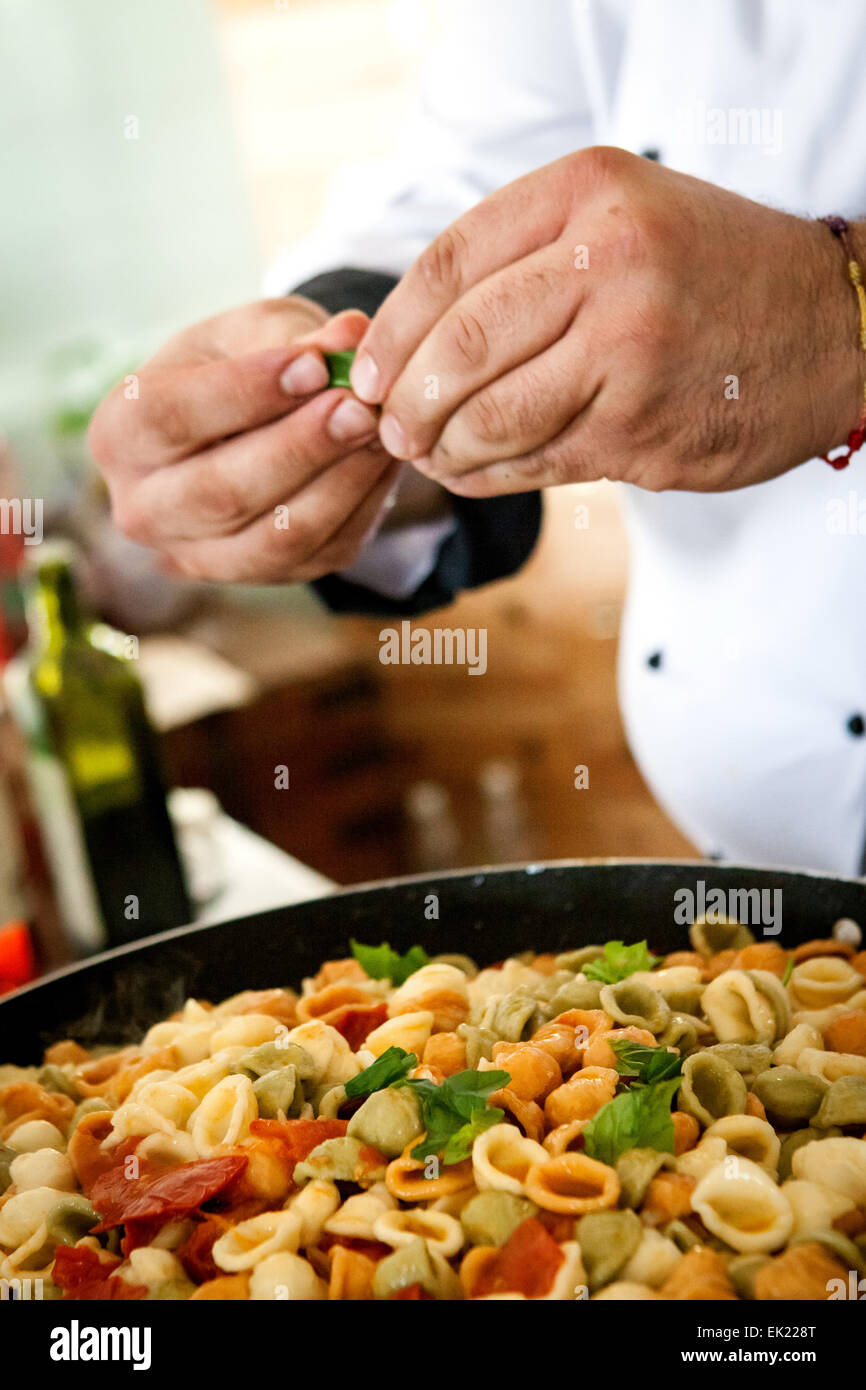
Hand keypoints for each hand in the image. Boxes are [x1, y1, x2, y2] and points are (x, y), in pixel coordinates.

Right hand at [88, 298, 398, 581]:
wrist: (252, 421)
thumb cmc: (240, 362)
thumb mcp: (257, 330)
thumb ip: (296, 336)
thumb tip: (348, 336)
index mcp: (119, 434)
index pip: (170, 417)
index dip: (244, 393)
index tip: (312, 365)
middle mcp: (144, 508)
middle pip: (219, 492)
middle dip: (299, 448)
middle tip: (360, 406)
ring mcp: (201, 556)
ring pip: (273, 538)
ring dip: (337, 483)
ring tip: (380, 427)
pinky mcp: (263, 577)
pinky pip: (317, 553)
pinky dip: (359, 505)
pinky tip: (383, 458)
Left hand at [350, 147, 862, 495]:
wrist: (834, 327)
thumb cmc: (712, 271)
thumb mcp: (624, 217)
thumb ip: (527, 258)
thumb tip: (413, 336)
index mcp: (590, 194)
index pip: (448, 264)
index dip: (393, 329)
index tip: (367, 370)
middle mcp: (608, 266)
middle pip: (460, 345)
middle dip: (405, 399)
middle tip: (387, 426)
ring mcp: (629, 354)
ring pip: (490, 416)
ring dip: (441, 448)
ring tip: (427, 454)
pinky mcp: (644, 430)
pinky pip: (535, 461)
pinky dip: (488, 476)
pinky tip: (473, 473)